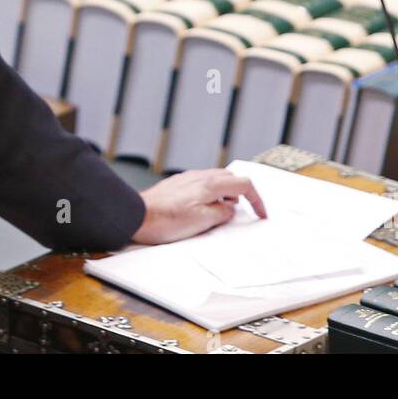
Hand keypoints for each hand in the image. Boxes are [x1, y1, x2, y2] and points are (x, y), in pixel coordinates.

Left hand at [131, 169, 266, 244]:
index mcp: (209, 184)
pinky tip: (205, 208)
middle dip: (243, 193)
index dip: (256, 199)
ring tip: (225, 212)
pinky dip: (212, 194)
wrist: (137, 215)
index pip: (243, 184)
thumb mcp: (202, 222)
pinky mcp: (178, 184)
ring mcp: (187, 179)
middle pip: (231, 177)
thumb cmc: (165, 220)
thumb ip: (221, 213)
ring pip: (216, 180)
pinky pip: (202, 184)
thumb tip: (230, 209)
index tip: (260, 213)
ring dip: (226, 193)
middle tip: (246, 210)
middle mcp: (199, 176)